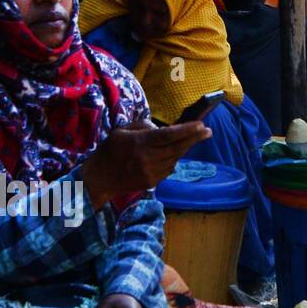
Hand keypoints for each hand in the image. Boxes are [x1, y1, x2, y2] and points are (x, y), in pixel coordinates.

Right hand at [80, 120, 211, 207]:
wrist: (99, 179)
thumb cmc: (109, 151)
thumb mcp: (121, 131)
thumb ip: (142, 127)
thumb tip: (160, 129)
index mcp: (139, 143)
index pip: (169, 135)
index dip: (187, 130)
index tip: (201, 125)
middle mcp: (147, 158)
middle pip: (177, 147)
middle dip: (194, 139)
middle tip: (207, 131)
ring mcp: (150, 172)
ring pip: (175, 158)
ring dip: (184, 148)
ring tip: (190, 139)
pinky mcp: (152, 182)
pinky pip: (169, 168)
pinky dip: (172, 159)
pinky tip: (171, 154)